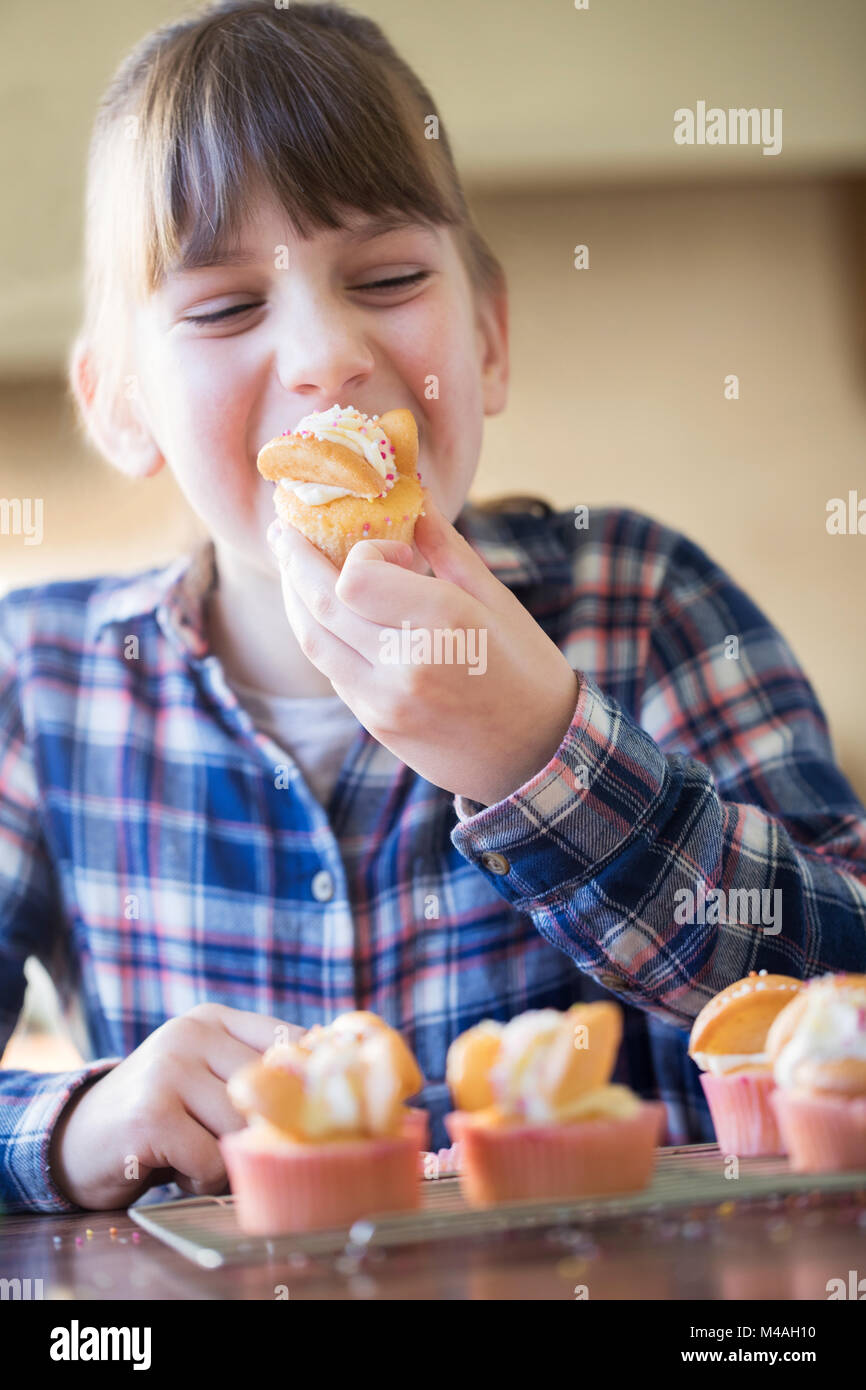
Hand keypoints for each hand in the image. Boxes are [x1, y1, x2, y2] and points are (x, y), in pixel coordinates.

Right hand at [49, 1004, 303, 1210]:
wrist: (77, 1141)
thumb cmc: (160, 1115)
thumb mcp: (205, 1076)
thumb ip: (253, 1071)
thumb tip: (327, 1081)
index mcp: (212, 1019)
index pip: (287, 1041)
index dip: (308, 1083)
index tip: (312, 1113)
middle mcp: (190, 1033)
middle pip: (267, 1092)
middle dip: (257, 1133)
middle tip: (230, 1146)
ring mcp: (168, 1069)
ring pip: (241, 1128)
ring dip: (227, 1159)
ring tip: (194, 1153)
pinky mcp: (151, 1114)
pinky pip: (211, 1160)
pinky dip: (200, 1178)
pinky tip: (173, 1167)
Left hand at [268, 496, 579, 805]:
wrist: (537, 757)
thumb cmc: (527, 670)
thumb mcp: (497, 601)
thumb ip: (446, 549)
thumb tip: (412, 499)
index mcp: (445, 624)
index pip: (355, 577)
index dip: (360, 553)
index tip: (392, 551)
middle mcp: (406, 665)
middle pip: (322, 604)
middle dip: (294, 561)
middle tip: (281, 532)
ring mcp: (384, 701)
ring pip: (314, 640)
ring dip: (293, 599)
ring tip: (288, 567)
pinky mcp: (375, 724)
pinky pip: (332, 670)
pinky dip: (321, 635)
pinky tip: (321, 613)